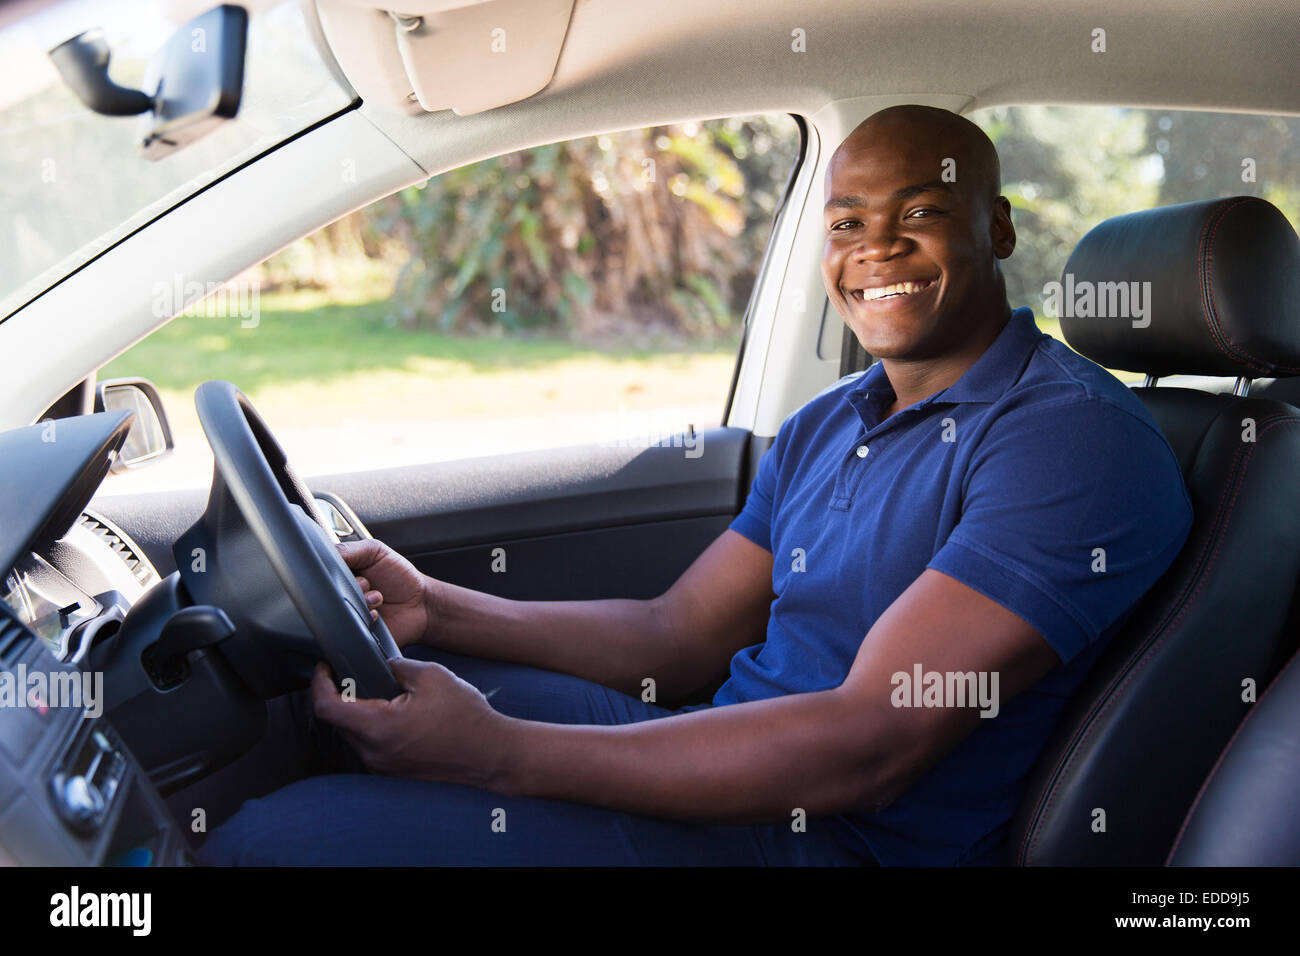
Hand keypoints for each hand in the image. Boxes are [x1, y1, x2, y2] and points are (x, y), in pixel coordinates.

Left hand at [311, 658, 512, 787]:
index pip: (326, 707)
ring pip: (354, 733)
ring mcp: (383, 765)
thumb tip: (383, 663)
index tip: (325, 667)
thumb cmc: (465, 718)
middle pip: (338, 721)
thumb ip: (399, 666)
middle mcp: (373, 752)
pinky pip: (372, 744)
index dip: (319, 683)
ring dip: (358, 711)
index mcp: (377, 728)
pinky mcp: (395, 770)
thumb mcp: (431, 675)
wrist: (491, 754)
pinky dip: (374, 725)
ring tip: (378, 690)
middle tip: (352, 671)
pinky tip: (395, 710)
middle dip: (340, 694)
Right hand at [337, 538, 432, 648]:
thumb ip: (350, 549)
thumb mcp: (375, 552)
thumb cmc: (399, 576)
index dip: (333, 569)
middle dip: (350, 585)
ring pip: (339, 608)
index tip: (349, 568)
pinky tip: (378, 614)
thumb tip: (328, 550)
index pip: (323, 570)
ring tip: (377, 597)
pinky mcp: (355, 630)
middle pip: (328, 590)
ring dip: (361, 600)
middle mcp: (341, 593)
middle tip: (366, 583)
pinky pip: (350, 626)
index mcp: (342, 573)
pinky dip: (366, 616)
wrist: (421, 605)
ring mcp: (348, 613)